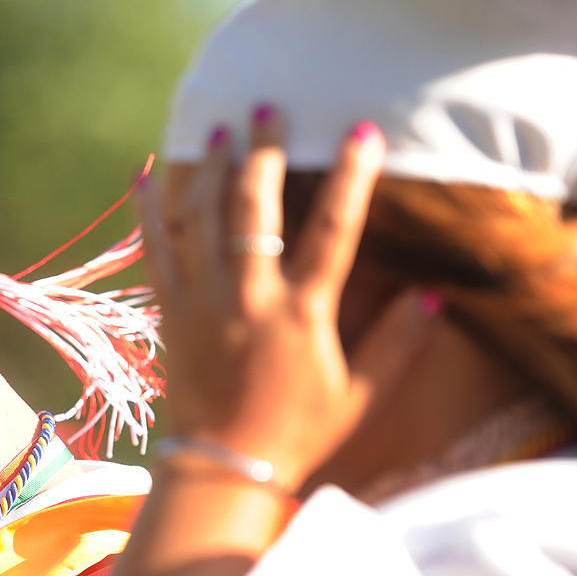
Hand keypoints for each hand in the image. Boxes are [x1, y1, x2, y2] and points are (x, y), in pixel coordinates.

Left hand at [140, 107, 431, 491]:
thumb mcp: (360, 396)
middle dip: (263, 153)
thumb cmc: (295, 434)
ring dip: (211, 169)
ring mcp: (204, 302)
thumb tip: (429, 296)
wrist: (221, 467)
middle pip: (255, 209)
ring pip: (203, 220)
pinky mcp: (170, 313)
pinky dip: (150, 212)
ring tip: (219, 128)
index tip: (363, 133)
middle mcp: (249, 297)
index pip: (333, 230)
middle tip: (267, 108)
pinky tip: (147, 176)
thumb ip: (397, 346)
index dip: (351, 178)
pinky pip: (155, 251)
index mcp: (302, 312)